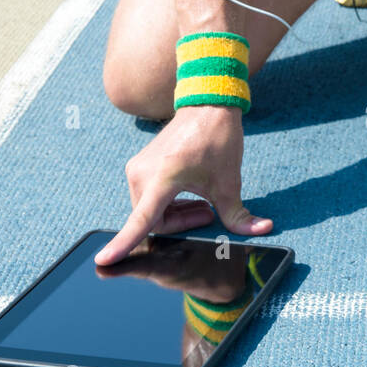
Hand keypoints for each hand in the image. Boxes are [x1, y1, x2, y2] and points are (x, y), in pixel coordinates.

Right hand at [95, 106, 271, 265]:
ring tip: (203, 202)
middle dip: (182, 223)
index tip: (104, 260)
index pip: (141, 221)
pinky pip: (148, 198)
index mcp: (162, 179)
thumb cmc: (217, 141)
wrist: (207, 106)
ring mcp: (136, 169)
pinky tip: (190, 192)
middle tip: (209, 212)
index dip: (123, 244)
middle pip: (154, 221)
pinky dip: (169, 203)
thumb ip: (239, 214)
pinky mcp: (138, 166)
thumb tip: (263, 230)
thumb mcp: (230, 182)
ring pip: (151, 211)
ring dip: (176, 214)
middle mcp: (141, 175)